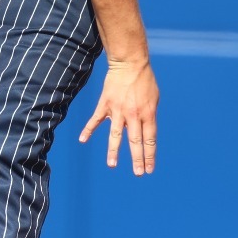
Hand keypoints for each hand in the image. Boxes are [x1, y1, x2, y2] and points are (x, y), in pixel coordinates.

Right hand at [77, 58, 159, 174]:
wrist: (129, 63)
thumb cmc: (144, 80)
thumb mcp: (154, 99)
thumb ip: (149, 116)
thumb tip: (145, 130)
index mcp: (148, 114)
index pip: (149, 140)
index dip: (149, 155)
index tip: (149, 169)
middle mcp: (134, 115)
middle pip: (135, 141)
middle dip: (137, 159)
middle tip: (138, 173)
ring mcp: (118, 110)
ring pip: (116, 134)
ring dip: (113, 151)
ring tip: (112, 165)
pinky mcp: (105, 104)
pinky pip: (96, 119)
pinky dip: (88, 129)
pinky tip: (82, 140)